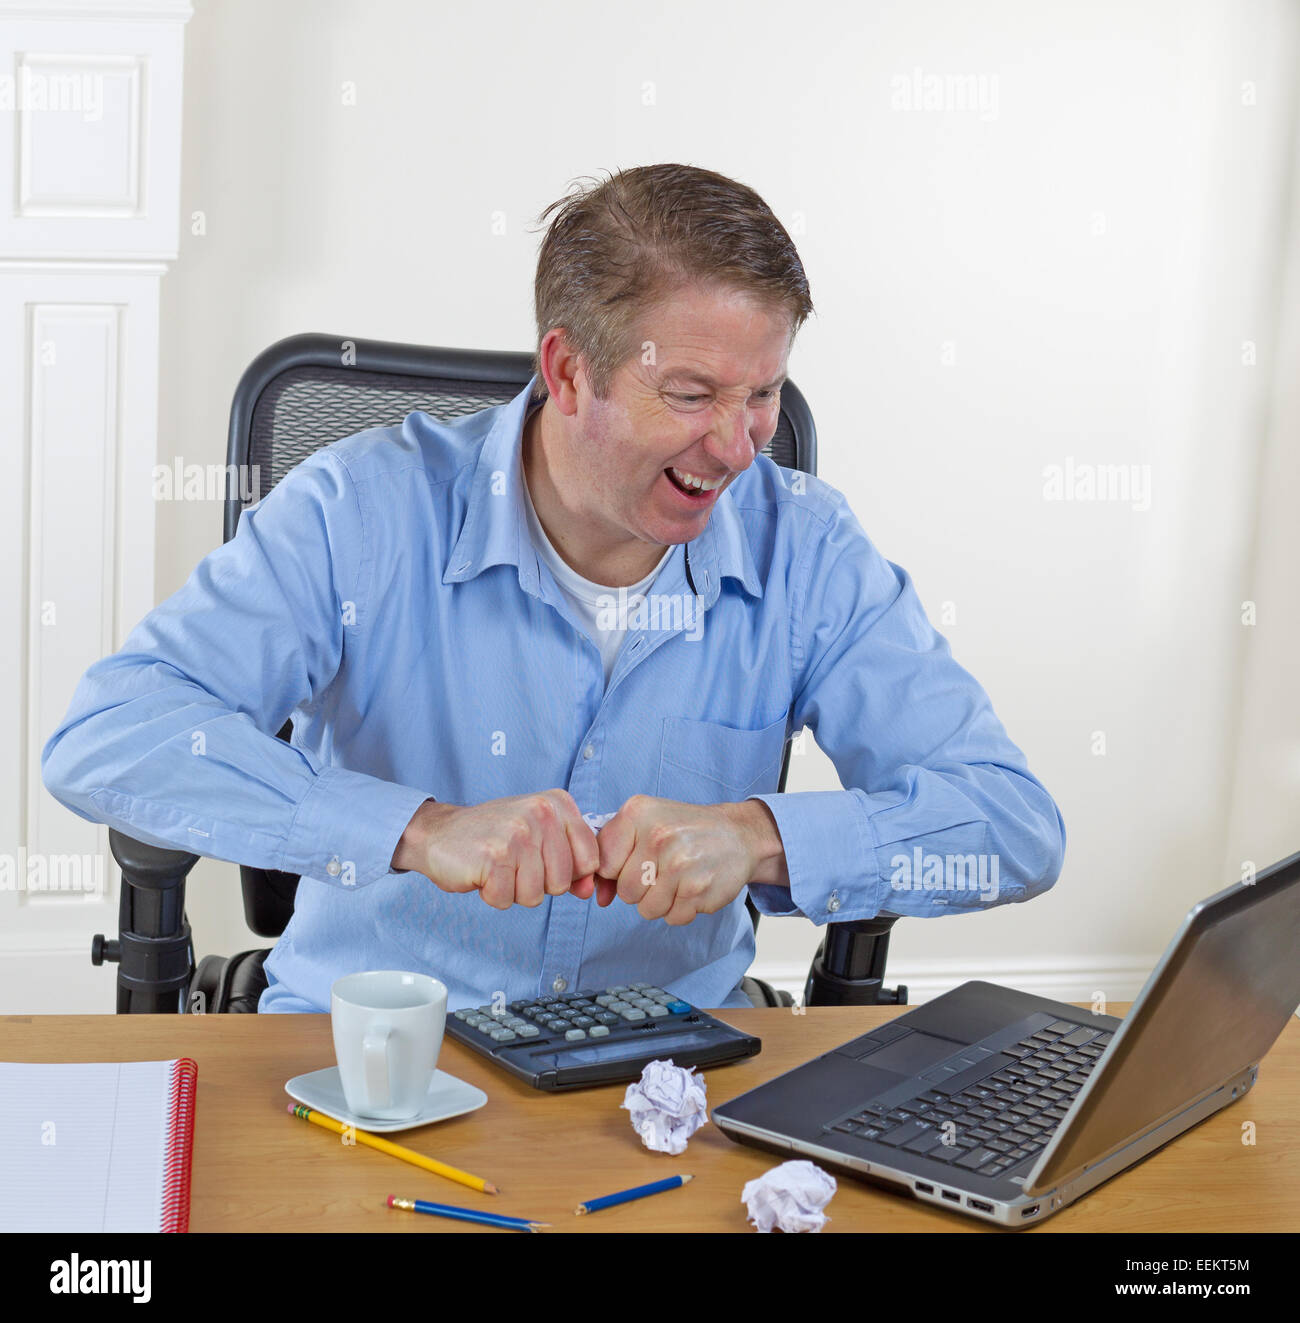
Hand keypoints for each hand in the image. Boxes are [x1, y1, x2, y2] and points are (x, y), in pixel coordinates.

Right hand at [391, 790, 600, 909]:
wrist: (439, 832)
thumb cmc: (492, 837)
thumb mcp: (538, 839)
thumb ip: (570, 863)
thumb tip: (589, 890)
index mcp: (558, 804)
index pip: (590, 859)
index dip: (568, 873)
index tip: (541, 862)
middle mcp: (542, 813)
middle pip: (563, 882)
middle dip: (536, 884)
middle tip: (512, 863)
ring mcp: (518, 833)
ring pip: (536, 895)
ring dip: (512, 890)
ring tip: (497, 867)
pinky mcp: (494, 856)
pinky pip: (506, 899)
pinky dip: (492, 895)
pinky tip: (482, 873)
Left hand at [592, 794, 781, 924]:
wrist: (738, 835)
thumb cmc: (684, 830)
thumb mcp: (644, 824)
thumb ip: (613, 854)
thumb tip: (598, 897)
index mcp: (638, 813)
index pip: (603, 864)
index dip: (616, 871)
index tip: (635, 861)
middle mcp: (658, 836)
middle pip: (625, 891)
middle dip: (641, 887)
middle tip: (663, 868)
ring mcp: (680, 864)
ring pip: (647, 909)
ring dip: (661, 901)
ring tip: (679, 877)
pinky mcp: (699, 890)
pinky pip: (672, 918)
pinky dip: (682, 909)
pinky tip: (693, 886)